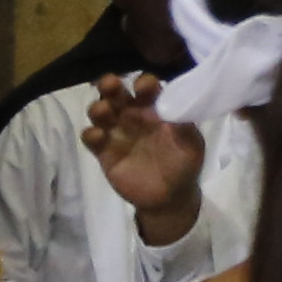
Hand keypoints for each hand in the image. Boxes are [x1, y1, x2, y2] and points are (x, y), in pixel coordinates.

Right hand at [84, 72, 204, 246]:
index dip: (144, 84)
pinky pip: (91, 138)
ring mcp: (116, 133)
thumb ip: (184, 127)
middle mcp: (132, 115)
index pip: (146, 88)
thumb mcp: (191, 146)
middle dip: (110, 84)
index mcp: (155, 108)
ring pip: (100, 112)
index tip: (144, 87)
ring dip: (98, 107)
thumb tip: (178, 107)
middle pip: (116, 93)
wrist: (170, 197)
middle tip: (110, 84)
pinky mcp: (104, 152)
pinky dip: (90, 134)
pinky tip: (97, 136)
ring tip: (103, 111)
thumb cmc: (184, 164)